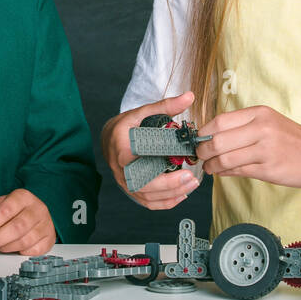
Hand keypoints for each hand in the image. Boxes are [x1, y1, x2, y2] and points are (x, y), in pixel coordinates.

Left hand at [0, 189, 54, 255]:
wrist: (36, 214)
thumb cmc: (15, 210)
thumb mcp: (0, 203)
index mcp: (24, 196)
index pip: (5, 211)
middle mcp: (38, 209)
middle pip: (16, 227)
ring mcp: (46, 224)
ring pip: (24, 241)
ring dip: (5, 247)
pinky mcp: (49, 239)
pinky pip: (33, 251)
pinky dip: (19, 252)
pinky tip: (11, 249)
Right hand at [100, 91, 201, 209]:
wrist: (109, 138)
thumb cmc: (125, 126)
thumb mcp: (142, 112)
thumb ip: (165, 105)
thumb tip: (189, 97)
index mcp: (121, 147)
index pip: (136, 161)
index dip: (154, 166)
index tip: (179, 167)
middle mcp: (120, 168)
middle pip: (143, 184)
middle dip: (169, 185)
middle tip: (190, 178)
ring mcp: (125, 181)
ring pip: (146, 196)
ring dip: (170, 194)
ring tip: (190, 185)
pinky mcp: (131, 189)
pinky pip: (147, 202)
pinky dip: (165, 202)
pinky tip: (181, 195)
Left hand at [197, 105, 300, 188]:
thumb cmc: (294, 141)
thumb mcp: (270, 123)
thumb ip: (243, 127)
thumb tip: (211, 137)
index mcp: (260, 113)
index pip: (220, 120)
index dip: (204, 132)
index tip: (198, 139)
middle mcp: (262, 128)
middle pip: (218, 139)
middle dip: (203, 150)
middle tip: (199, 155)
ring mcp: (266, 149)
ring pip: (225, 158)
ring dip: (212, 165)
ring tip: (209, 167)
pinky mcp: (269, 169)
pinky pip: (238, 171)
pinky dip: (225, 173)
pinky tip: (222, 172)